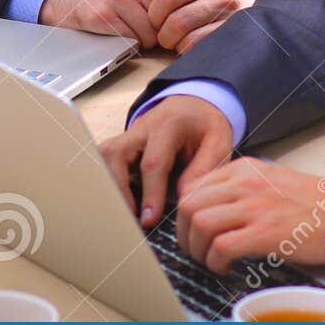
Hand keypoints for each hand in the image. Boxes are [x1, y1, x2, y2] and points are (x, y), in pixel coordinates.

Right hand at [39, 0, 168, 44]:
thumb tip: (191, 12)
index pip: (178, 1)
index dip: (175, 17)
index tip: (170, 24)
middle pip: (166, 19)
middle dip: (162, 30)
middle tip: (151, 30)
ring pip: (150, 34)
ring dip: (145, 41)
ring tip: (133, 32)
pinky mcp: (102, 15)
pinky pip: (130, 40)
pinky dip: (129, 44)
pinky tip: (120, 34)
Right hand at [100, 94, 232, 227]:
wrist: (194, 105)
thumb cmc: (206, 126)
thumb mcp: (219, 143)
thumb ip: (203, 170)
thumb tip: (183, 198)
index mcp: (169, 125)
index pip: (153, 161)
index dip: (150, 193)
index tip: (149, 219)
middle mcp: (142, 127)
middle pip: (115, 154)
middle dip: (118, 188)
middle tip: (129, 217)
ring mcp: (129, 133)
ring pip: (105, 155)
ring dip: (110, 184)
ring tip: (126, 211)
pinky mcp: (124, 142)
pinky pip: (107, 159)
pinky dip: (110, 180)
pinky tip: (124, 200)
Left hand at [145, 0, 258, 52]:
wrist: (255, 8)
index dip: (155, 9)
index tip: (154, 16)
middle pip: (176, 20)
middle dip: (162, 30)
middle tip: (163, 31)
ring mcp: (232, 20)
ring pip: (186, 38)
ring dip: (173, 42)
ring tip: (175, 37)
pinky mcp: (232, 40)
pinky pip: (198, 50)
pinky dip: (186, 49)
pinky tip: (188, 43)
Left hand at [174, 158, 324, 273]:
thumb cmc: (309, 203)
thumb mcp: (267, 181)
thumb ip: (238, 188)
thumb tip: (208, 210)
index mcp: (243, 169)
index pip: (193, 187)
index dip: (183, 214)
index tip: (188, 231)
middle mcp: (244, 183)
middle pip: (189, 205)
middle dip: (183, 233)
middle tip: (193, 250)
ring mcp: (255, 206)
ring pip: (200, 223)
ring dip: (197, 249)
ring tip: (208, 261)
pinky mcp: (266, 231)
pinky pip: (222, 245)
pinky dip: (215, 261)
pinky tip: (224, 268)